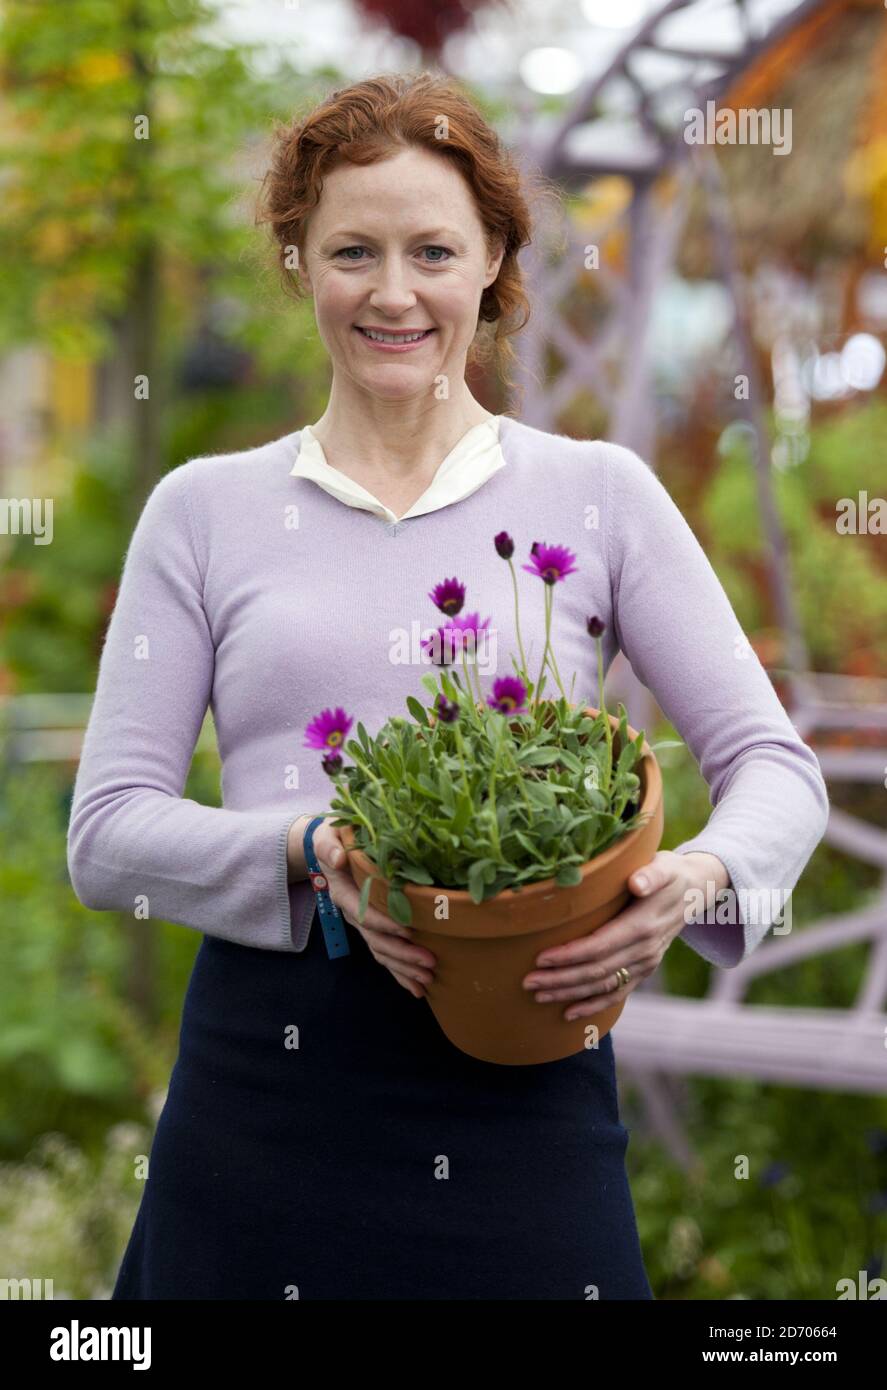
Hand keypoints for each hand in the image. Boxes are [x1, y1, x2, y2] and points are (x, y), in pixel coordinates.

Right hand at [292, 817, 436, 998]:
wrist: (325, 849)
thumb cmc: (331, 839)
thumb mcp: (326, 837)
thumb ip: (329, 847)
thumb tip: (339, 858)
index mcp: (343, 892)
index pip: (363, 912)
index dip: (384, 923)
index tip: (409, 930)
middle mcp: (352, 913)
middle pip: (376, 940)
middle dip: (402, 955)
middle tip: (430, 963)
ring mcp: (361, 923)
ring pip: (381, 952)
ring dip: (404, 969)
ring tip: (428, 980)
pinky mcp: (372, 928)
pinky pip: (384, 954)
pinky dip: (400, 972)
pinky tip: (417, 987)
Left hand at [521, 850, 728, 1019]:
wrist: (696, 891)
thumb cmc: (670, 873)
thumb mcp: (664, 866)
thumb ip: (651, 875)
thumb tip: (636, 883)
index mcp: (643, 925)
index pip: (600, 946)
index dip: (570, 956)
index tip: (541, 959)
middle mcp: (645, 950)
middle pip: (596, 971)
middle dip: (560, 979)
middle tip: (528, 982)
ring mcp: (645, 963)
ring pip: (602, 987)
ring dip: (569, 994)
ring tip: (538, 995)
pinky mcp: (644, 970)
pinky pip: (617, 994)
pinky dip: (592, 1006)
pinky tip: (568, 1013)